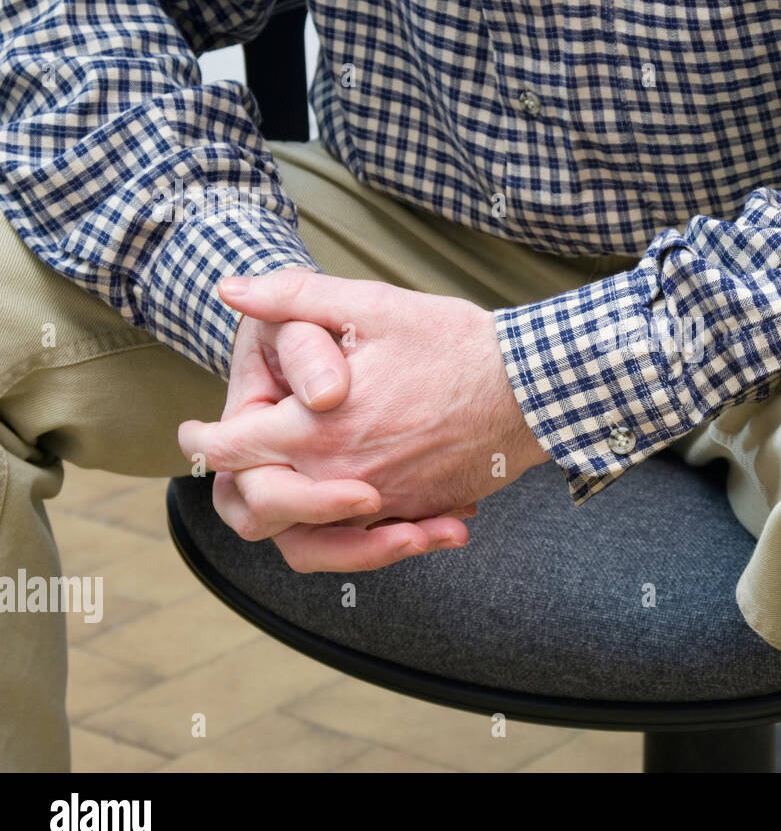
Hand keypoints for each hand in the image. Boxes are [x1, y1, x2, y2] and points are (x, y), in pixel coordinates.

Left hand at [179, 270, 549, 563]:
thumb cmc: (456, 343)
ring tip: (292, 488)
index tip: (195, 430)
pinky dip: (352, 530)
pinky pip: (366, 539)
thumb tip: (230, 289)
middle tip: (237, 460)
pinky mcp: (416, 513)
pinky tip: (360, 502)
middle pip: (257, 509)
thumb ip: (295, 299)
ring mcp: (383, 504)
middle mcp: (343, 478)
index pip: (229, 450)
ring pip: (310, 541)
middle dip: (239, 484)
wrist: (536, 390)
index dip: (200, 438)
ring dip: (292, 520)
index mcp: (320, 429)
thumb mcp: (373, 307)